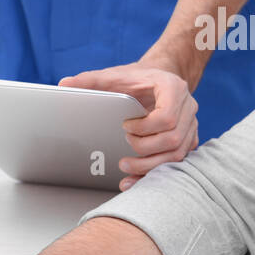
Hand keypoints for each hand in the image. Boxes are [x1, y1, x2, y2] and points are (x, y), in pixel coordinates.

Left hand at [58, 61, 197, 189]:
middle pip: (173, 138)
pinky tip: (136, 178)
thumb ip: (90, 80)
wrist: (155, 79)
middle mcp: (188, 106)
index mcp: (173, 88)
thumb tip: (63, 84)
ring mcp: (191, 124)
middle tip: (125, 147)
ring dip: (150, 165)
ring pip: (178, 153)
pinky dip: (156, 172)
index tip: (125, 126)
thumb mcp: (112, 76)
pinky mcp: (188, 138)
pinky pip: (178, 160)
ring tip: (125, 166)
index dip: (145, 127)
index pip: (167, 116)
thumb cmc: (135, 79)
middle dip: (145, 149)